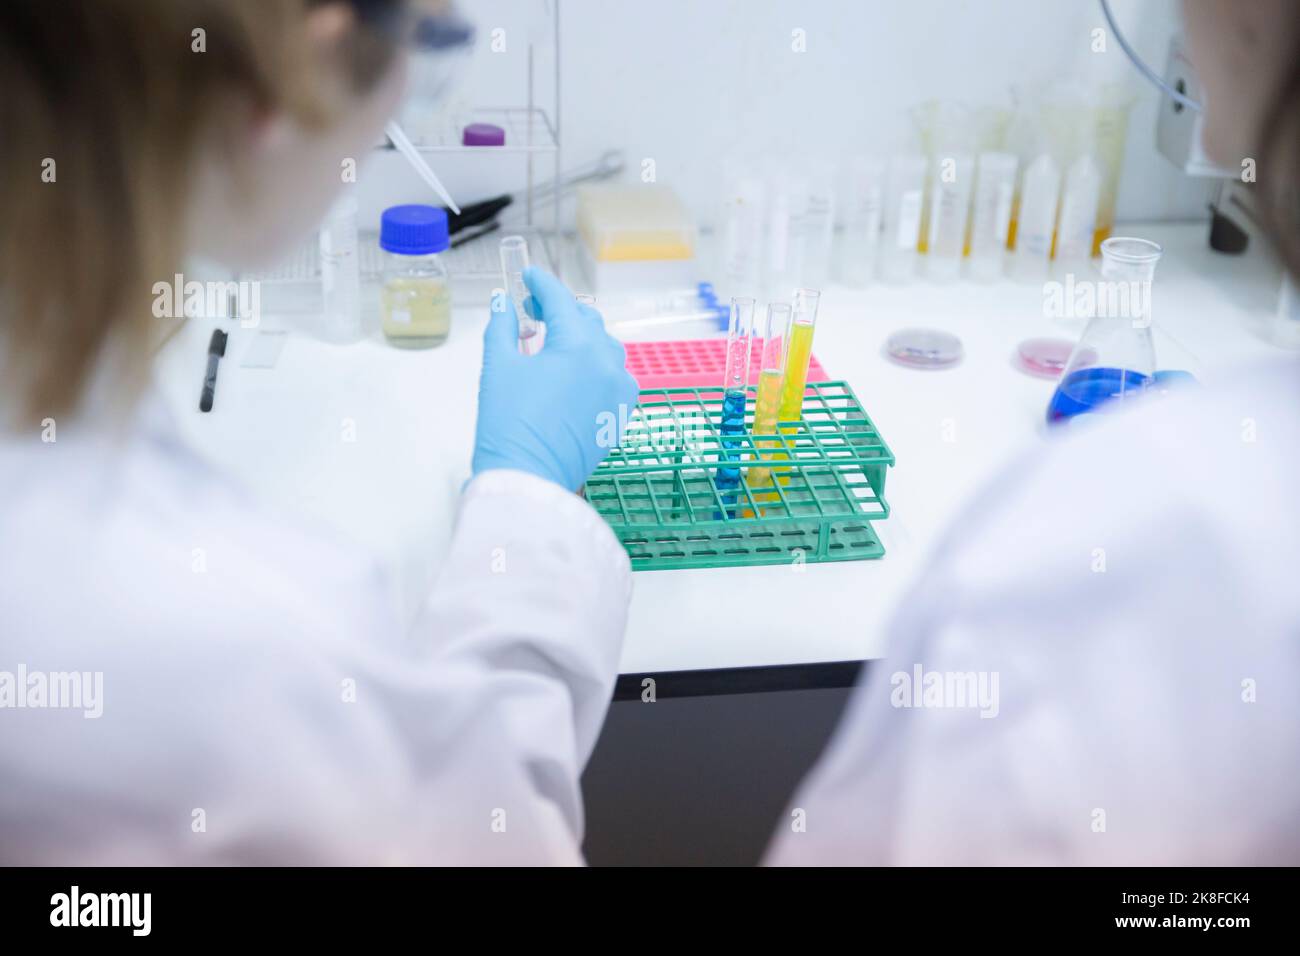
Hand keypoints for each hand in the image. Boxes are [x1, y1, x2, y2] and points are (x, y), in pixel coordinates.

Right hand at [472, 267, 639, 491]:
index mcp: (581, 346)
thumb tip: (504, 303)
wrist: (527, 479)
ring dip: (580, 339)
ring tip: (552, 345)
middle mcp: (609, 364)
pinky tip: (571, 375)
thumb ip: (503, 326)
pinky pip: (612, 379)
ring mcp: (620, 392)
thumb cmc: (509, 424)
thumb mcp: (499, 367)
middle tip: (533, 312)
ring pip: (604, 350)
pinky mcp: (620, 415)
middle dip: (561, 311)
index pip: (561, 301)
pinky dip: (594, 369)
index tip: (529, 276)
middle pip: (587, 322)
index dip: (542, 284)